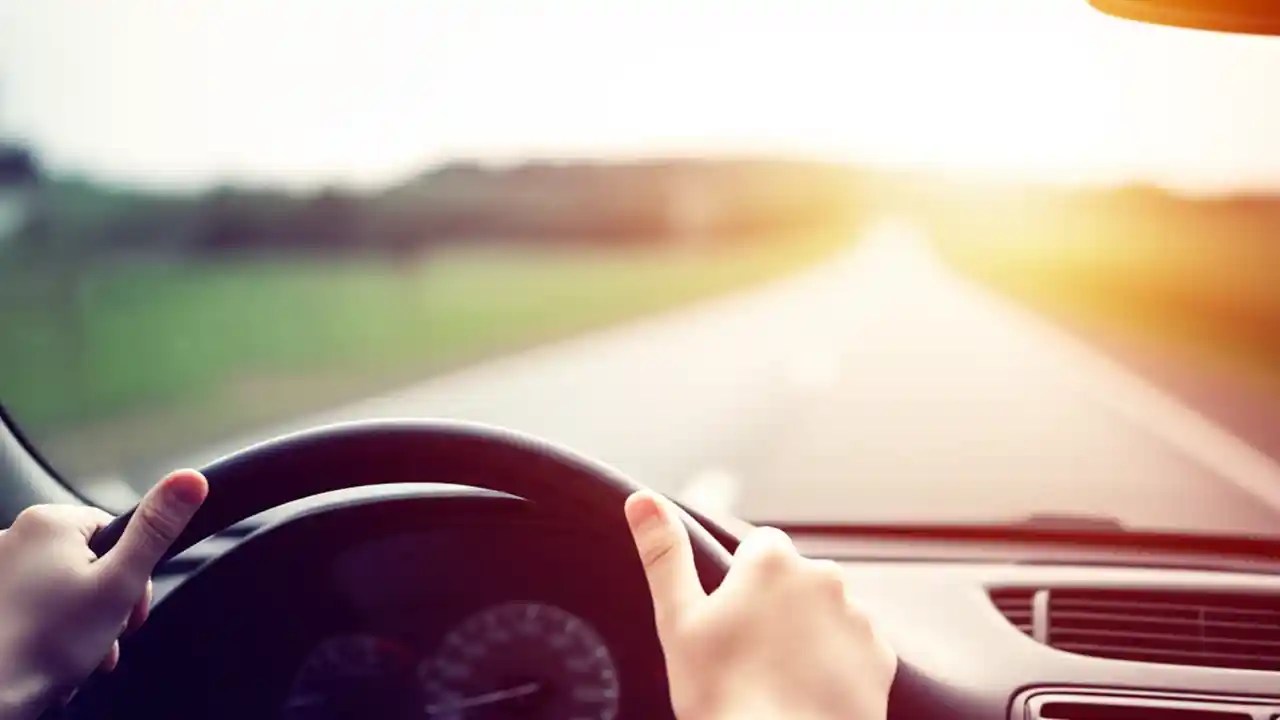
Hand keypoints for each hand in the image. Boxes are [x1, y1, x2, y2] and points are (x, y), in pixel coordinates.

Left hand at [0, 470, 207, 719]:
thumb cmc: (49, 643)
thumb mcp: (121, 583)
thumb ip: (157, 529)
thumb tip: (191, 478)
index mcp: (49, 521)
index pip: (116, 534)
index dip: (133, 575)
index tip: (128, 609)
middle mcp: (13, 535)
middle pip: (90, 562)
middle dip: (107, 604)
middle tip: (106, 634)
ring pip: (64, 587)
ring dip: (83, 622)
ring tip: (80, 651)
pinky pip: (35, 604)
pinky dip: (51, 628)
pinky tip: (54, 654)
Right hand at [625, 491, 895, 719]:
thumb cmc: (721, 693)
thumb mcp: (679, 621)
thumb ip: (664, 553)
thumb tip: (641, 497)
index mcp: (773, 560)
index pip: (757, 546)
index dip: (740, 581)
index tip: (728, 619)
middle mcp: (824, 577)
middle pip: (794, 579)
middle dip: (776, 605)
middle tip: (747, 655)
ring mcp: (858, 618)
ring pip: (825, 612)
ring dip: (808, 633)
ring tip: (778, 679)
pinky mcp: (882, 658)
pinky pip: (854, 648)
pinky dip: (837, 664)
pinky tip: (809, 693)